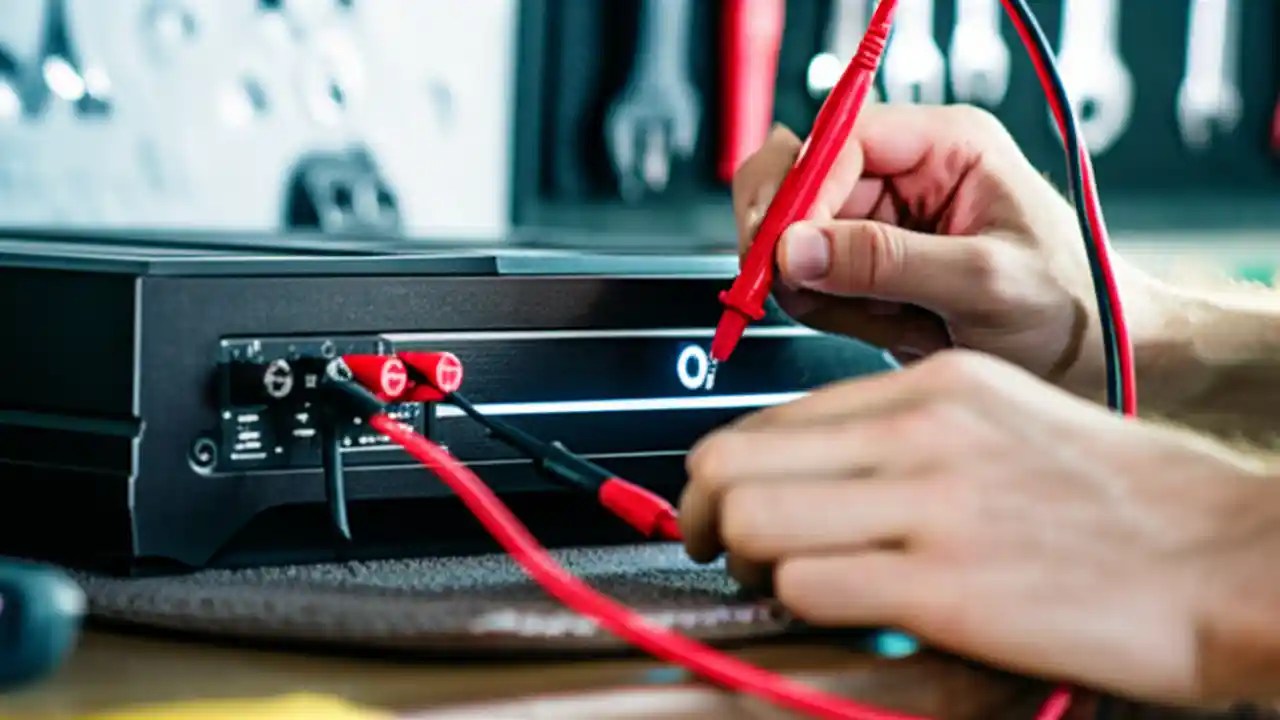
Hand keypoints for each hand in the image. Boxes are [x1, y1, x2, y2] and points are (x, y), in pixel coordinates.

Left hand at [679, 350, 1279, 703]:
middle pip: (729, 461)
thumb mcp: (1009, 426)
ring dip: (740, 564)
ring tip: (774, 587)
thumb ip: (910, 439)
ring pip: (745, 518)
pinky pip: (803, 587)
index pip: (767, 419)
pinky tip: (829, 617)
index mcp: (932, 388)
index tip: (721, 506)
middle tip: (713, 550)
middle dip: (699, 515)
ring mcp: (927, 505)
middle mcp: (916, 432)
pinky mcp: (943, 586)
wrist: (1231, 558)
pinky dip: (792, 608)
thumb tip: (822, 474)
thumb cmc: (1129, 504)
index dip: (723, 472)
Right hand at [734, 104, 1172, 395]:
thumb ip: (888, 263)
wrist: (1097, 365)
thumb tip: (796, 248)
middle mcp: (908, 174)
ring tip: (874, 317)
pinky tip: (878, 326)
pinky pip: (811, 277)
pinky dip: (825, 307)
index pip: (841, 138)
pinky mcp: (870, 267)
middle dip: (784, 231)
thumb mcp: (984, 282)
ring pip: (795, 232)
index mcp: (947, 145)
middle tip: (777, 279)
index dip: (801, 188)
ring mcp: (884, 222)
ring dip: (812, 280)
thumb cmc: (1074, 308)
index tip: (780, 245)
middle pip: (800, 175)